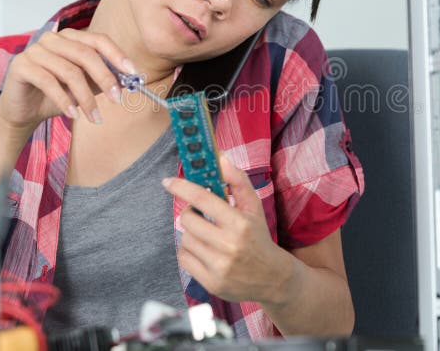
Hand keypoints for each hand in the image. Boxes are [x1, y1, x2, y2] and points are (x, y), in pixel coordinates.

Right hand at [0, 28, 135, 133]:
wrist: (24, 111)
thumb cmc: (56, 95)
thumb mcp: (86, 87)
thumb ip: (104, 80)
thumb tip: (131, 80)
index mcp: (70, 37)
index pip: (98, 40)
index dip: (117, 56)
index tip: (133, 73)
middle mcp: (52, 39)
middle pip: (86, 55)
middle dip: (105, 78)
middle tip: (117, 100)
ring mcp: (34, 50)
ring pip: (69, 71)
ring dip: (86, 98)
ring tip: (95, 117)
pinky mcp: (21, 65)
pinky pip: (48, 82)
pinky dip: (64, 101)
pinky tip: (73, 115)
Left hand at [162, 155, 292, 304]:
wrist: (271, 277)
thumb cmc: (258, 236)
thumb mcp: (253, 207)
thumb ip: (237, 180)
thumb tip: (221, 158)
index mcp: (240, 223)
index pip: (203, 199)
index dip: (183, 187)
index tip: (168, 182)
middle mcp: (230, 245)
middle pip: (188, 220)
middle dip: (191, 214)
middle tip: (200, 215)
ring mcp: (219, 266)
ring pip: (185, 239)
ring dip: (192, 234)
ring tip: (207, 236)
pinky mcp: (212, 283)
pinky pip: (184, 259)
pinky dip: (189, 252)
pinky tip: (204, 251)